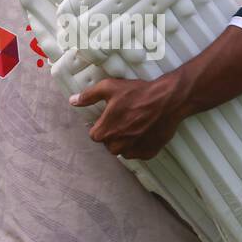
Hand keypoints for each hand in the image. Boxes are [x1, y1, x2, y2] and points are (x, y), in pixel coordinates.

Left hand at [70, 76, 185, 159]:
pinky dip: (140, 144)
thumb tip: (73, 101)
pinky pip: (138, 152)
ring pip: (123, 150)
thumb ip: (89, 96)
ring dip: (126, 141)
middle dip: (114, 133)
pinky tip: (146, 130)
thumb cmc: (139, 93)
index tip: (111, 117)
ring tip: (136, 124)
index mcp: (105, 132)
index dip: (102, 125)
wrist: (168, 100)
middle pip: (109, 143)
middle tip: (125, 118)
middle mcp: (118, 146)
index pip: (95, 135)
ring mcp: (133, 151)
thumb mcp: (110, 88)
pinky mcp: (148, 153)